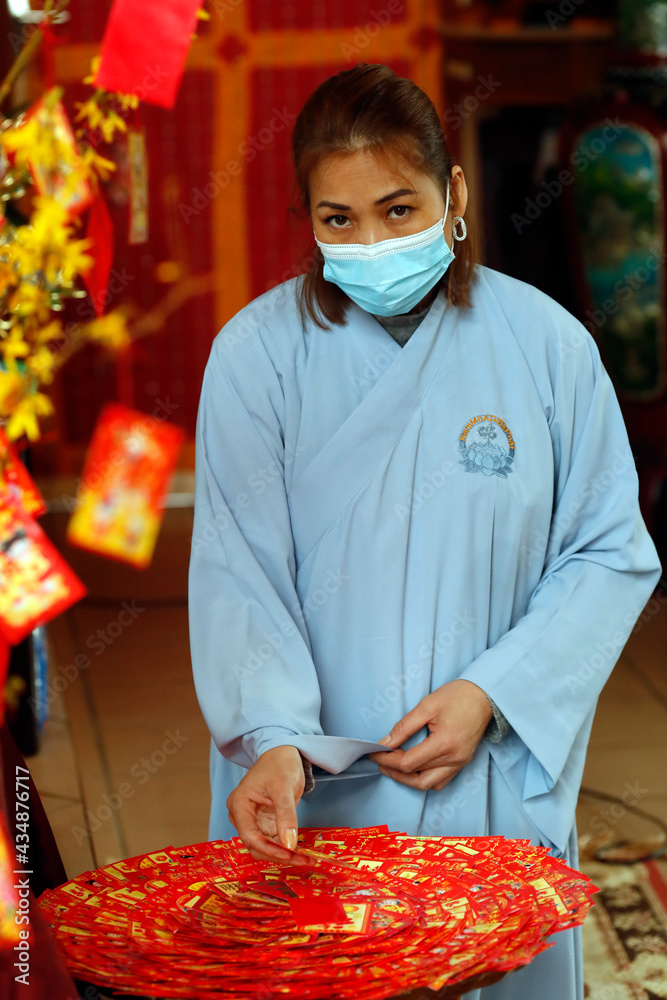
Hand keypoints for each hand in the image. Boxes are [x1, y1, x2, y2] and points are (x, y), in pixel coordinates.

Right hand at [226, 745, 309, 864]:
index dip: (268, 849)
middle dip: (277, 855)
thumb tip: (289, 845)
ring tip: (305, 859)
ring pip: (265, 846)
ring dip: (283, 854)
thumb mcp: (284, 788)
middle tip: (301, 860)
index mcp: (239, 805)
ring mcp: (253, 820)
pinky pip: (273, 841)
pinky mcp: (264, 822)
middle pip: (256, 845)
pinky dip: (286, 847)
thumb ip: (286, 816)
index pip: (249, 836)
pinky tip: (301, 853)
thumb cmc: (279, 764)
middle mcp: (242, 816)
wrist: (283, 753)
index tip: (289, 855)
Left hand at [368, 680, 492, 791]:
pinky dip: (423, 780)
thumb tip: (385, 743)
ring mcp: (459, 763)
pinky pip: (440, 781)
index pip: (408, 762)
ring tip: (392, 768)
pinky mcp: (462, 763)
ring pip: (428, 784)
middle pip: (416, 777)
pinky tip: (413, 770)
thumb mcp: (426, 705)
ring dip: (407, 780)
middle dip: (393, 771)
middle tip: (379, 761)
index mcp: (443, 744)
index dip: (387, 760)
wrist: (484, 696)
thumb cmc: (456, 696)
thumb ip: (404, 727)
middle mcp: (453, 759)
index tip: (374, 752)